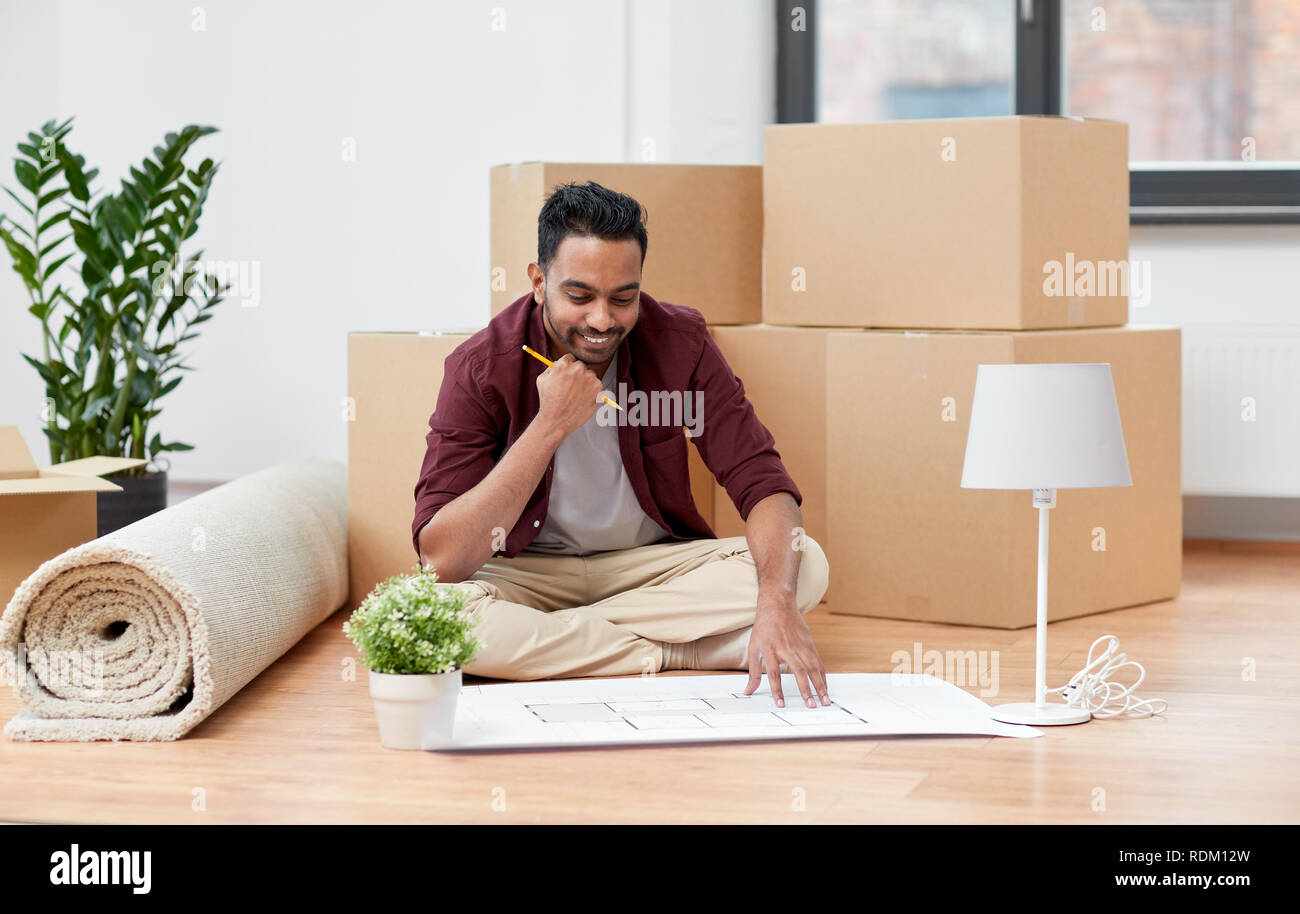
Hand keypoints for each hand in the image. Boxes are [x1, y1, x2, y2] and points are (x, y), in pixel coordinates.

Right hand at [535, 353, 603, 437]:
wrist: (556, 420)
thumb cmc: (548, 402)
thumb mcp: (542, 380)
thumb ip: (551, 368)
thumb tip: (558, 363)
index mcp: (563, 364)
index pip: (570, 358)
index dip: (568, 368)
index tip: (568, 375)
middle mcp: (577, 369)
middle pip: (581, 366)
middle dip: (577, 374)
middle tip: (572, 387)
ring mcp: (589, 378)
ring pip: (590, 375)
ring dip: (586, 382)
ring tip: (576, 395)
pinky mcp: (598, 388)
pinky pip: (597, 385)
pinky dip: (592, 391)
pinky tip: (582, 399)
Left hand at [744, 590, 830, 707]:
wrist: (778, 605)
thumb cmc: (764, 628)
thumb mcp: (753, 648)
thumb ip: (753, 672)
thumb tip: (748, 691)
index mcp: (770, 649)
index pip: (774, 674)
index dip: (777, 690)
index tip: (781, 704)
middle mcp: (787, 648)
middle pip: (798, 671)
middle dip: (805, 690)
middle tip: (810, 706)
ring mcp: (800, 645)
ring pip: (812, 667)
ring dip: (820, 685)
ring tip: (824, 700)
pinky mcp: (810, 643)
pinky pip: (818, 662)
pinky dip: (823, 676)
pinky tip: (825, 687)